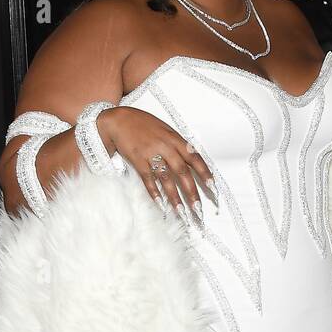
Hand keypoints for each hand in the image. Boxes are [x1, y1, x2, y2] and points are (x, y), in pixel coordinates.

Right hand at [97, 108, 217, 218]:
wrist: (118, 119)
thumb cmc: (143, 124)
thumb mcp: (165, 130)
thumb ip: (178, 144)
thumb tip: (192, 160)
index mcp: (175, 138)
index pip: (195, 158)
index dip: (205, 173)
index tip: (213, 187)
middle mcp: (166, 146)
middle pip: (183, 172)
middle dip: (192, 192)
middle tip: (198, 209)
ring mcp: (151, 153)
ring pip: (167, 179)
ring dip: (175, 197)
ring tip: (182, 212)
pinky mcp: (138, 159)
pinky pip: (148, 179)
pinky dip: (155, 192)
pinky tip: (161, 204)